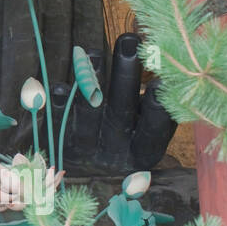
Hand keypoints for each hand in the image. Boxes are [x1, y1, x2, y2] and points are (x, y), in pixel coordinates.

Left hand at [60, 33, 176, 173]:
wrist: (81, 184)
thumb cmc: (122, 145)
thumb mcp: (142, 135)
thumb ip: (155, 110)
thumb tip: (169, 72)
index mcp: (143, 153)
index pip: (153, 131)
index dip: (158, 109)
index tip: (160, 80)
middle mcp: (115, 153)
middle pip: (121, 113)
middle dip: (125, 76)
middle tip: (129, 41)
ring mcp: (85, 151)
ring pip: (88, 116)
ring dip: (91, 82)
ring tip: (93, 52)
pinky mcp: (58, 145)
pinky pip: (57, 123)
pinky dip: (59, 106)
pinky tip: (59, 86)